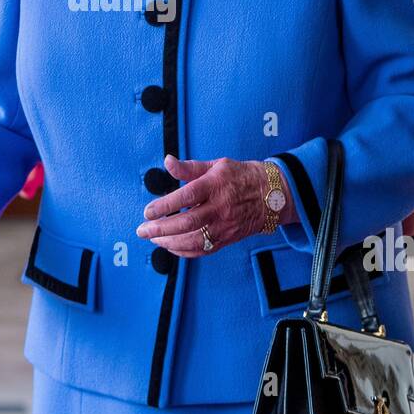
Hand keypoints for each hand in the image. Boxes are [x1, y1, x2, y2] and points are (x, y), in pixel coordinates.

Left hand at [135, 154, 289, 255]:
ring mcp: (225, 225)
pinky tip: (171, 246)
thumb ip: (189, 167)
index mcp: (216, 185)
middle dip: (161, 229)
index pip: (187, 196)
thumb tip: (167, 162)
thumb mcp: (216, 165)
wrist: (271, 195)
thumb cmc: (239, 176)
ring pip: (194, 240)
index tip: (147, 211)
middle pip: (188, 222)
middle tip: (142, 230)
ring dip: (169, 242)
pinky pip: (203, 250)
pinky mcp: (227, 238)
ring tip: (153, 239)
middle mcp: (221, 207)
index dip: (166, 205)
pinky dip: (184, 251)